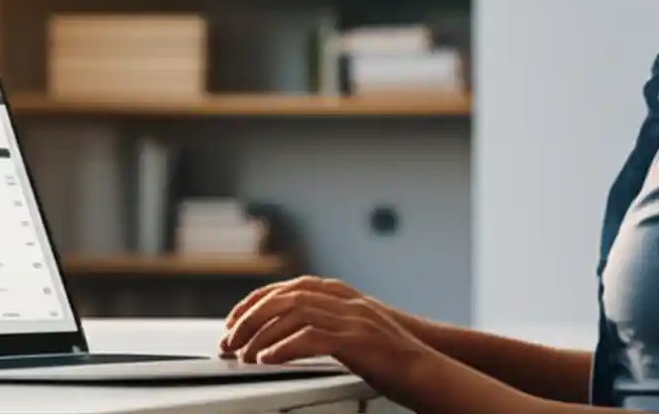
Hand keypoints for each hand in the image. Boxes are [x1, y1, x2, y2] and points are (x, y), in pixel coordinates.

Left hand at [219, 276, 438, 400]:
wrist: (428, 371)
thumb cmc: (392, 359)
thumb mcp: (356, 332)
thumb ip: (328, 325)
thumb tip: (288, 334)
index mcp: (343, 296)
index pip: (289, 287)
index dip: (256, 301)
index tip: (233, 320)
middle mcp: (346, 302)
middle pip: (286, 297)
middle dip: (251, 318)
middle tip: (230, 341)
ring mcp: (353, 319)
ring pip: (294, 314)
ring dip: (261, 335)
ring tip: (243, 355)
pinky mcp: (358, 342)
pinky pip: (312, 338)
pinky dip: (284, 348)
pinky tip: (268, 360)